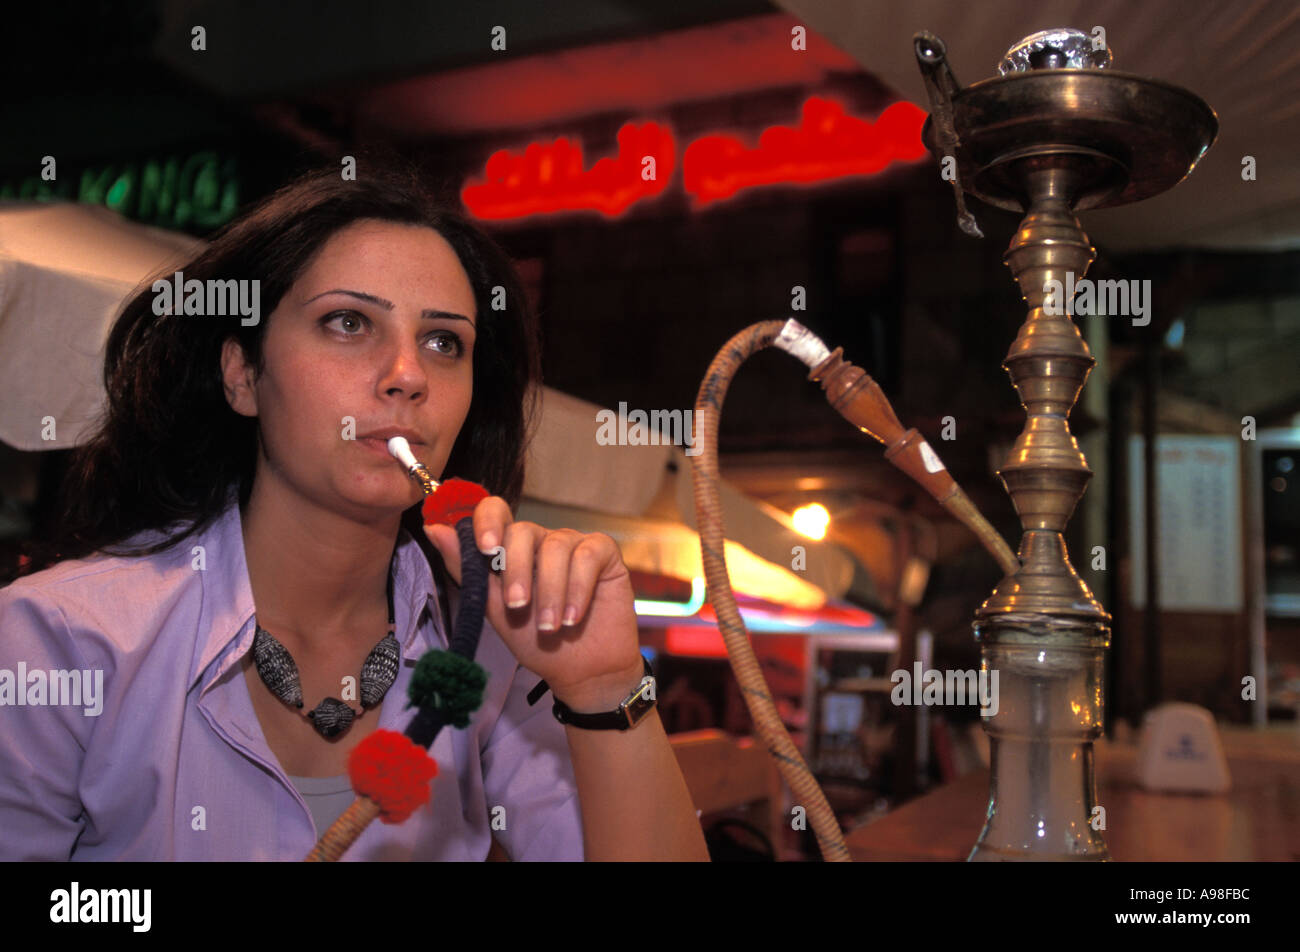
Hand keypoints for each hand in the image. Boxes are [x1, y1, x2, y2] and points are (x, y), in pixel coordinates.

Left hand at [424, 496, 645, 711]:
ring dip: (550, 591)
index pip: (495, 511)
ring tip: (551, 627)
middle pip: (523, 532)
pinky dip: (578, 588)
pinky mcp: (603, 553)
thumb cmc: (535, 641)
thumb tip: (434, 529)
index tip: (485, 548)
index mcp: (511, 549)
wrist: (580, 671)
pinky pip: (587, 555)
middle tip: (518, 607)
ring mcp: (573, 543)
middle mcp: (541, 540)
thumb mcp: (494, 610)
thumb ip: (467, 571)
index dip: (487, 521)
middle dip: (516, 572)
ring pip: (556, 546)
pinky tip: (574, 617)